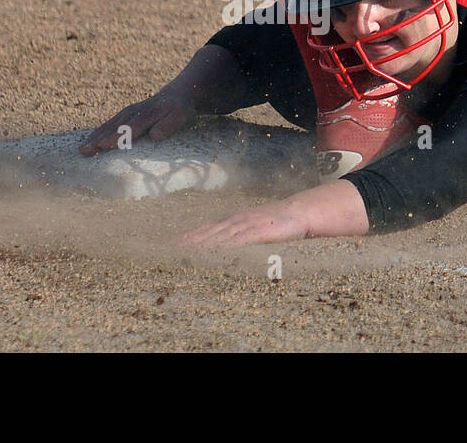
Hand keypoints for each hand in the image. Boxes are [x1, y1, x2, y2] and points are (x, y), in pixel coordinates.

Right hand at [79, 89, 197, 154]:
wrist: (177, 93)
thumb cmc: (178, 108)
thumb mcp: (179, 116)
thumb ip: (167, 125)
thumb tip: (154, 136)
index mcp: (147, 115)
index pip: (130, 128)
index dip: (117, 137)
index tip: (104, 145)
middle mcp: (134, 112)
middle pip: (114, 127)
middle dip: (99, 139)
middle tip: (84, 150)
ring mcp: (128, 112)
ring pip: (109, 125)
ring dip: (95, 136)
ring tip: (83, 149)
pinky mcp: (125, 114)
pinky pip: (110, 123)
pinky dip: (99, 131)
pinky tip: (90, 140)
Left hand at [176, 201, 309, 247]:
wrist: (298, 212)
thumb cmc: (276, 224)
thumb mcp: (253, 230)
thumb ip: (240, 238)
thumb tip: (225, 252)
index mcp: (232, 221)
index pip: (205, 230)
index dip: (188, 239)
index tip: (170, 247)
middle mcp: (235, 221)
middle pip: (206, 233)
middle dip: (187, 243)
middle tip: (168, 253)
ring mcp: (246, 225)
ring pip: (218, 237)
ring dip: (200, 246)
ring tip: (184, 255)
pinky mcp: (258, 231)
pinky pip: (239, 241)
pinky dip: (225, 247)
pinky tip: (214, 254)